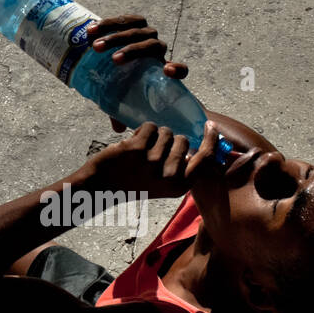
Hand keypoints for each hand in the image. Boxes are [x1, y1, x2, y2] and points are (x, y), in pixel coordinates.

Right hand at [85, 15, 187, 132]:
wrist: (116, 57)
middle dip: (133, 52)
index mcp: (162, 70)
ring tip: (95, 46)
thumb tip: (117, 130)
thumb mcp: (125, 98)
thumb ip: (122, 111)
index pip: (181, 69)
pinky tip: (91, 30)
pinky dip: (108, 24)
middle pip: (152, 46)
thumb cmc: (124, 82)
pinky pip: (123, 20)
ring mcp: (145, 34)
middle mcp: (157, 50)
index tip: (167, 72)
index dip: (178, 69)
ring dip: (116, 37)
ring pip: (136, 30)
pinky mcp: (131, 23)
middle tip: (113, 60)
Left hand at [86, 121, 217, 197]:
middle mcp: (169, 175)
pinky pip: (150, 126)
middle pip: (183, 140)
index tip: (210, 126)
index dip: (210, 140)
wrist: (102, 186)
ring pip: (166, 131)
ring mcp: (153, 161)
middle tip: (154, 152)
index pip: (205, 159)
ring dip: (155, 135)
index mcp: (179, 186)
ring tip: (142, 149)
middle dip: (171, 139)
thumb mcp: (165, 184)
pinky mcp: (137, 148)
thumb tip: (200, 148)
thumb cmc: (135, 182)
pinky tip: (133, 143)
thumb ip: (182, 169)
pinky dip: (142, 130)